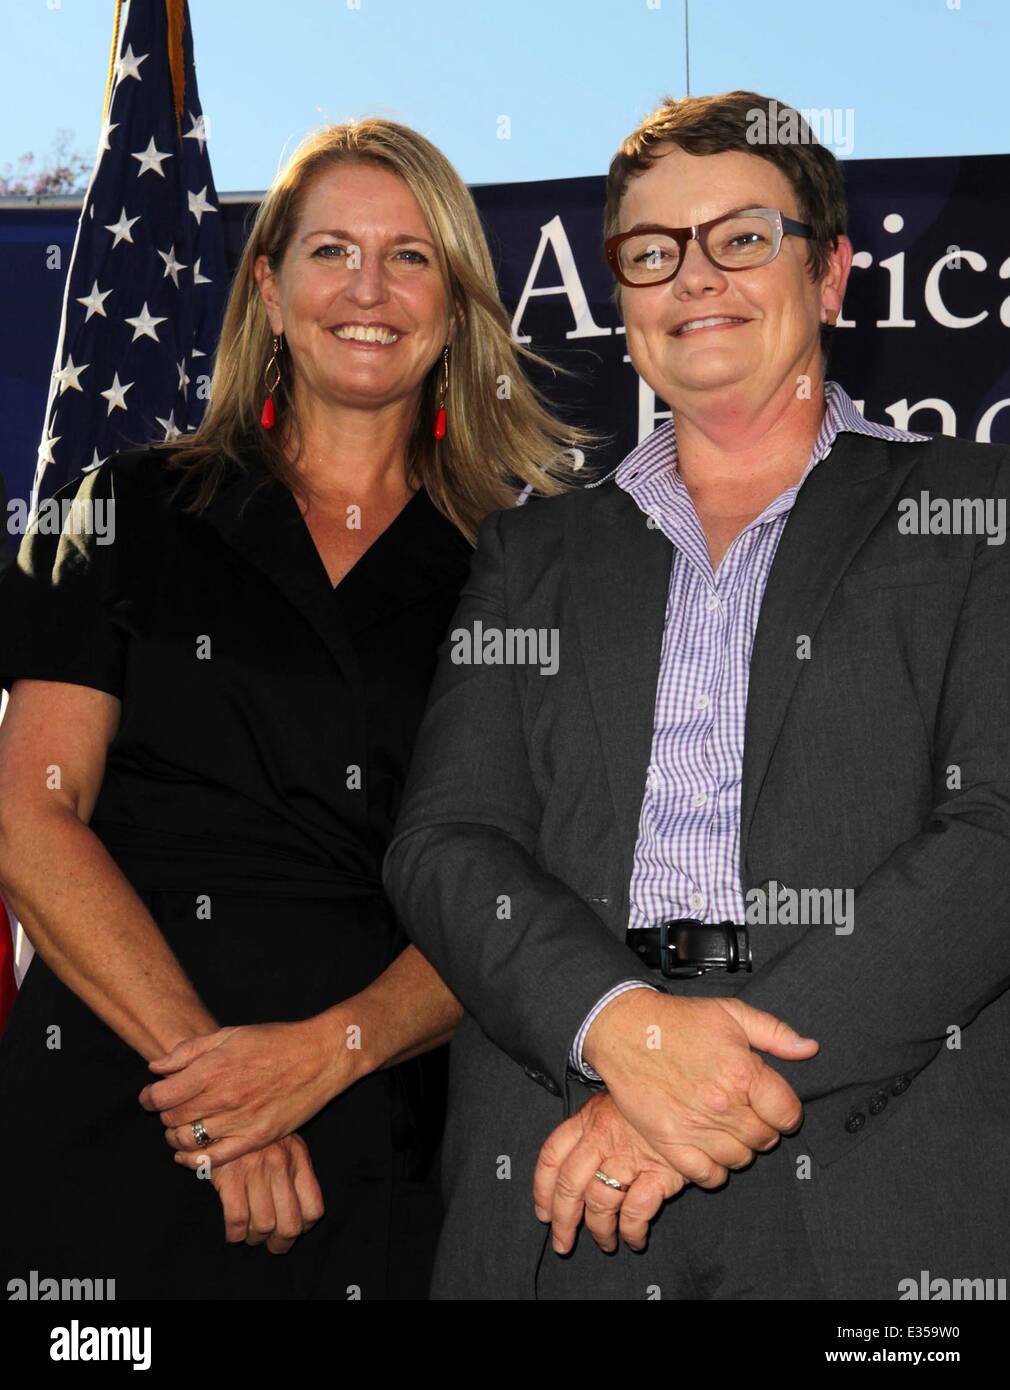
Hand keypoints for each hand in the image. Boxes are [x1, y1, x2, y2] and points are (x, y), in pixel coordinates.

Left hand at [139, 1016, 360, 1167]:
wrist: (320, 1057)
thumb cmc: (275, 1041)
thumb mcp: (230, 1034)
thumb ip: (190, 1051)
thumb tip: (156, 1068)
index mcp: (213, 1068)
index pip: (161, 1095)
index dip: (149, 1097)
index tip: (151, 1096)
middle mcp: (223, 1097)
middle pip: (172, 1119)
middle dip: (163, 1115)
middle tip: (170, 1109)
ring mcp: (240, 1121)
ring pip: (187, 1141)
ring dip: (176, 1136)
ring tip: (181, 1127)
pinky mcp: (256, 1139)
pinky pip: (214, 1160)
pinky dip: (193, 1161)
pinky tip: (188, 1154)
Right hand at [210, 1132, 323, 1253]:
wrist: (225, 1111)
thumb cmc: (259, 1134)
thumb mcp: (287, 1144)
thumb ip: (297, 1174)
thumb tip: (304, 1218)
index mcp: (298, 1159)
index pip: (313, 1209)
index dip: (304, 1228)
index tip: (293, 1230)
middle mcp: (279, 1165)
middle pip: (289, 1226)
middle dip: (279, 1244)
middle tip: (271, 1243)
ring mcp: (254, 1171)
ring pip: (262, 1226)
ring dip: (255, 1239)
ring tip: (251, 1235)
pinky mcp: (229, 1176)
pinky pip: (236, 1220)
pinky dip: (235, 1234)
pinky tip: (234, 1232)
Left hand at [534, 1091, 688, 1255]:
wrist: (692, 1096)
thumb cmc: (650, 1105)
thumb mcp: (614, 1103)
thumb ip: (591, 1128)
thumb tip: (567, 1170)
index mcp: (589, 1119)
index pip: (552, 1155)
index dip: (543, 1189)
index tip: (543, 1213)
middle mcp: (603, 1137)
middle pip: (570, 1185)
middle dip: (564, 1221)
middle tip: (563, 1243)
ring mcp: (630, 1155)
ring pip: (600, 1202)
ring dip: (599, 1231)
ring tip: (605, 1242)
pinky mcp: (658, 1172)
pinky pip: (634, 1211)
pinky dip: (631, 1231)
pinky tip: (634, 1239)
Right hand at [581, 993, 818, 1188]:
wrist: (625, 1030)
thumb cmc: (677, 1020)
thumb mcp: (731, 1012)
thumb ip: (775, 1032)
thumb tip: (810, 1049)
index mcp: (742, 1072)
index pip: (787, 1113)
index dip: (787, 1111)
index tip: (776, 1106)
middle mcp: (722, 1105)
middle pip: (765, 1139)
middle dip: (764, 1128)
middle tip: (748, 1113)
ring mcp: (695, 1127)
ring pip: (739, 1159)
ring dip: (740, 1147)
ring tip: (727, 1128)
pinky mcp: (670, 1142)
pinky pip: (707, 1175)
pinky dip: (715, 1169)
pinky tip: (710, 1148)